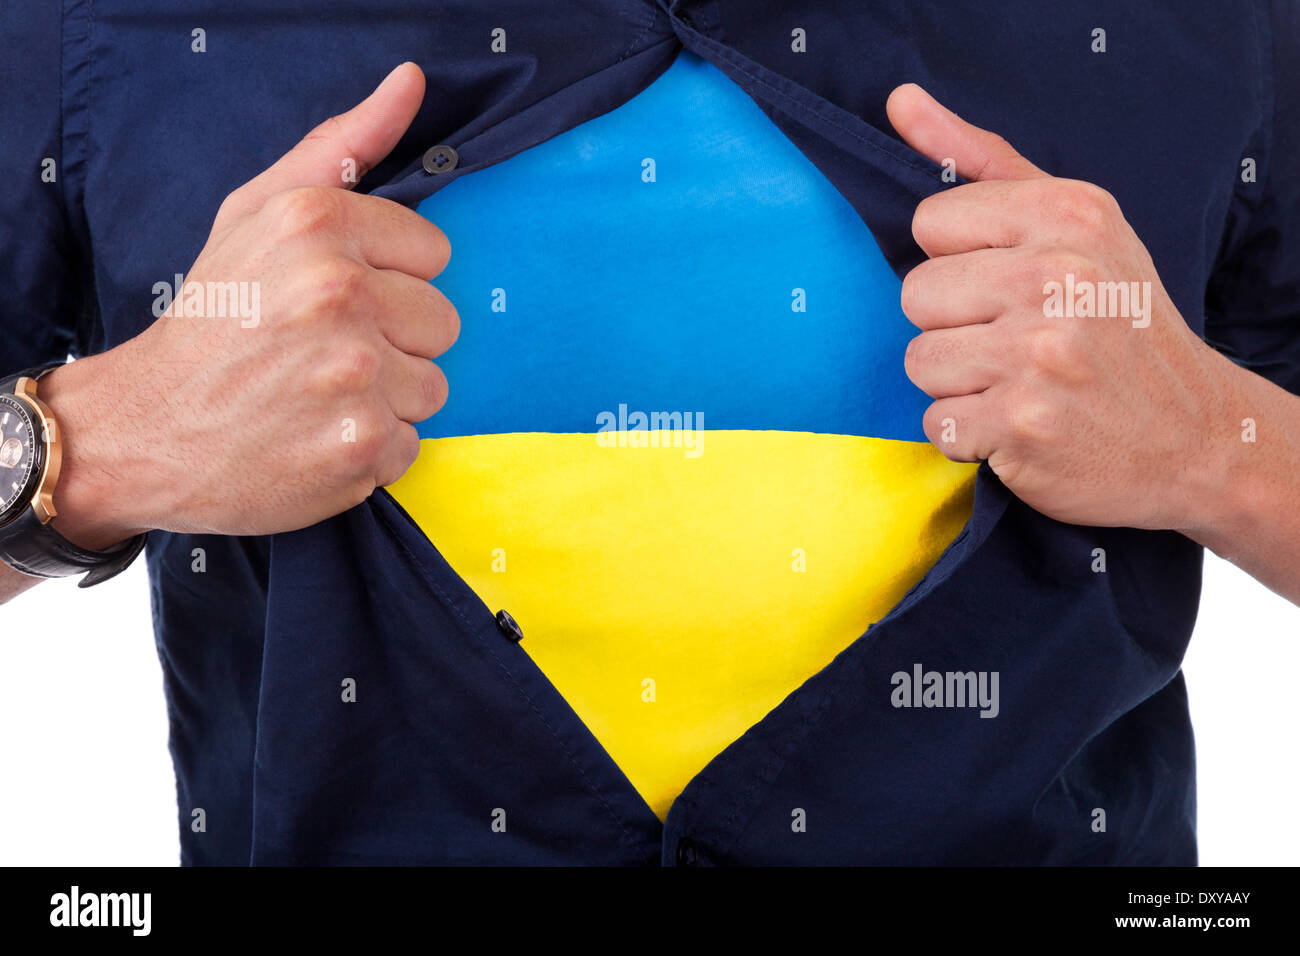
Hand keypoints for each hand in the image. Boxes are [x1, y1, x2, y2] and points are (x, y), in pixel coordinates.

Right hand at [43, 62, 456, 547]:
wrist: (146, 426)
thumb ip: (343, 147)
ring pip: (433, 386)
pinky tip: (316, 437)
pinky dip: (370, 450)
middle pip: (443, 321)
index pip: (434, 254)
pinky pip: (412, 444)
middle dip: (393, 341)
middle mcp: (337, 293)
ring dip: (385, 399)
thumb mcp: (259, 213)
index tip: (335, 300)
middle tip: (321, 353)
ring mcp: (351, 375)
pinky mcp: (358, 445)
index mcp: (318, 223)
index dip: (388, 281)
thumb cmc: (215, 316)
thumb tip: (413, 81)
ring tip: (318, 396)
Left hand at [886, 84, 1231, 530]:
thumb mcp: (1075, 225)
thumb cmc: (1119, 323)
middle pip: (915, 293)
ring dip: (957, 384)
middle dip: (953, 325)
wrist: (1192, 434)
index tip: (1007, 284)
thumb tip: (901, 104)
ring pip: (919, 361)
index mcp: (1069, 214)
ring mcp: (1039, 353)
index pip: (930, 221)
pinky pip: (937, 423)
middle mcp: (1057, 277)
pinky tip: (1018, 425)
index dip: (957, 260)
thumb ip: (983, 162)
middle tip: (1016, 342)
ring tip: (1017, 384)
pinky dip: (969, 436)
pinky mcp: (1022, 423)